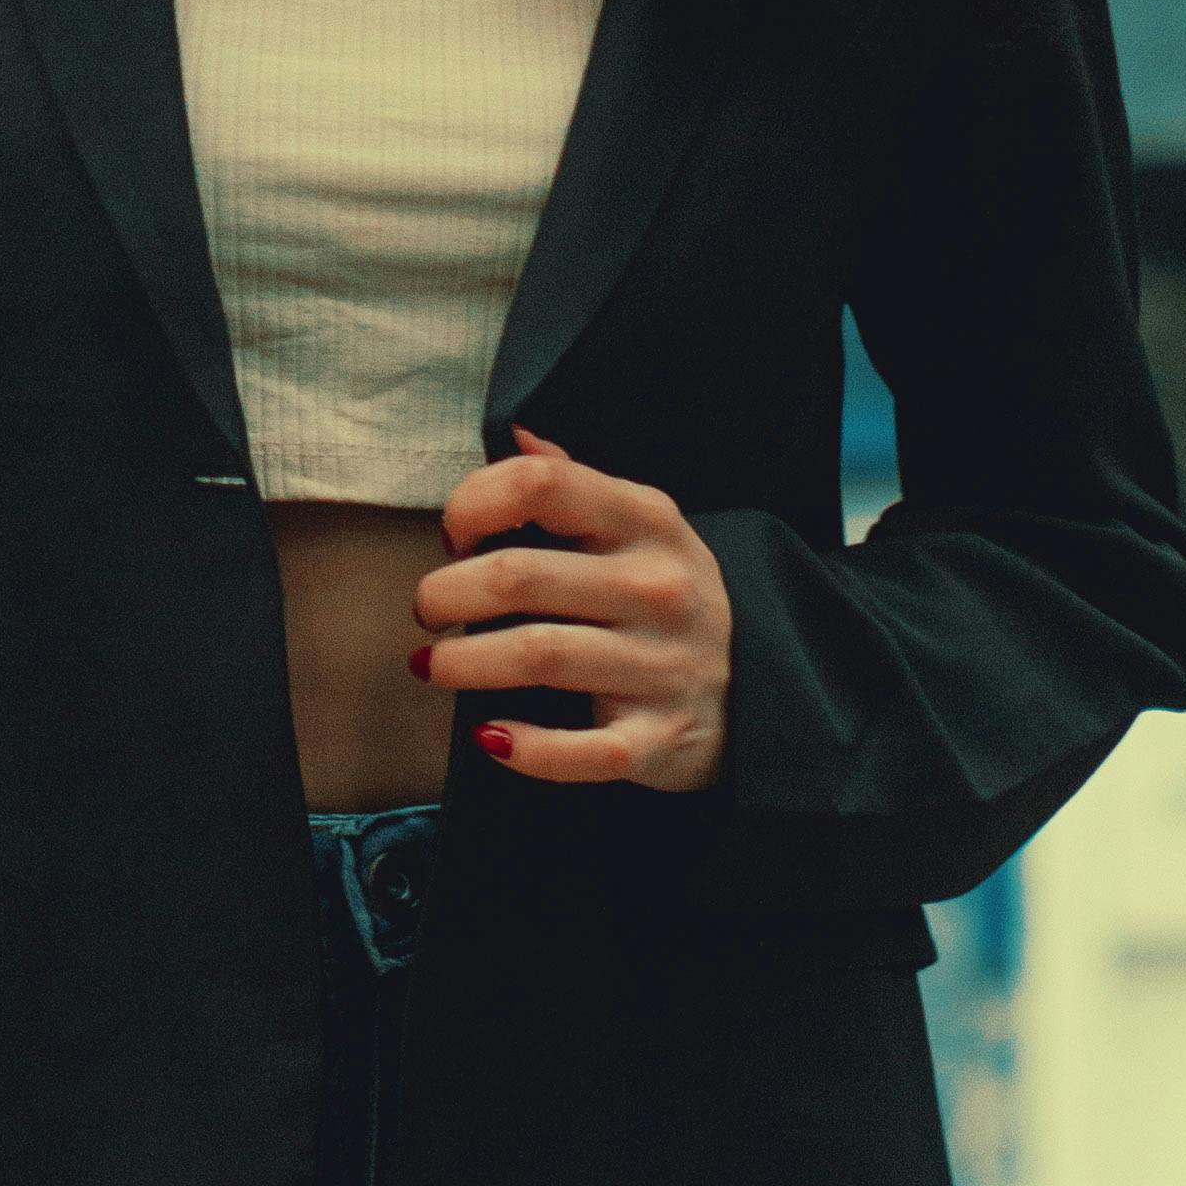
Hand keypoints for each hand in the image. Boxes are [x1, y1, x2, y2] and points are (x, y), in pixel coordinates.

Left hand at [413, 425, 732, 793]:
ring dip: (462, 663)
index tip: (454, 538)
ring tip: (433, 665)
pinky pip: (580, 751)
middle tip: (428, 611)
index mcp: (646, 520)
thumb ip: (573, 481)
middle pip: (518, 575)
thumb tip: (514, 434)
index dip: (472, 504)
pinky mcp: (658, 738)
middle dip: (444, 593)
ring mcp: (662, 665)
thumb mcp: (638, 525)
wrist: (757, 688)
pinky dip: (523, 748)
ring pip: (535, 656)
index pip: (540, 484)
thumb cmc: (662, 597)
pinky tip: (489, 736)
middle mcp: (656, 587)